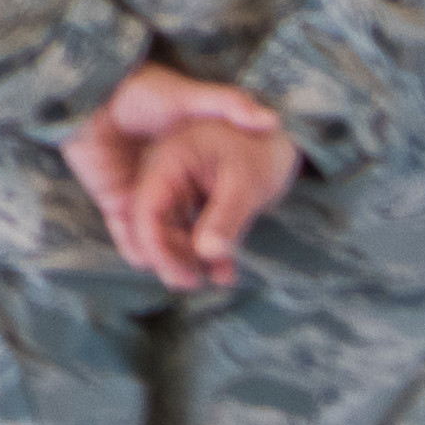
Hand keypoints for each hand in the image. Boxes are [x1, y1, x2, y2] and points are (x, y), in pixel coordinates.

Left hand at [58, 63, 292, 288]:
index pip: (211, 207)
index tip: (232, 255)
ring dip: (170, 259)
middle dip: (198, 257)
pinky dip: (135, 248)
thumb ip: (226, 103)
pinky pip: (126, 231)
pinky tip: (147, 259)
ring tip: (185, 277)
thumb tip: (272, 120)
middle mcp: (167, 185)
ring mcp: (138, 192)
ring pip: (159, 238)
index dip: (223, 230)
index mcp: (188, 165)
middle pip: (186, 230)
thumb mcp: (187, 95)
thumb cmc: (140, 88)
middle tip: (215, 277)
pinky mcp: (111, 197)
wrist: (92, 89)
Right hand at [121, 116, 304, 288]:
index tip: (182, 277)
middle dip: (169, 258)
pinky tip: (224, 270)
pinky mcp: (193, 200)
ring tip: (219, 277)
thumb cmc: (261, 151)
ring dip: (187, 258)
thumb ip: (226, 218)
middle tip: (196, 284)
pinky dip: (203, 251)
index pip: (145, 208)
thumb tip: (205, 255)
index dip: (155, 246)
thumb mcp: (247, 184)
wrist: (280, 140)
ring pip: (168, 230)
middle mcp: (165, 174)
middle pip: (151, 222)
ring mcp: (178, 187)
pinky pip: (189, 230)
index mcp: (168, 160)